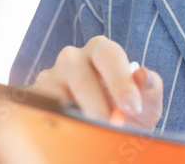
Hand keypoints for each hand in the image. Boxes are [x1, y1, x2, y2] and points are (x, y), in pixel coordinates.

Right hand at [31, 35, 163, 129]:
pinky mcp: (34, 97)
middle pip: (81, 76)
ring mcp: (50, 76)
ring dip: (77, 117)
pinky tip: (70, 133)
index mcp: (101, 50)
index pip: (109, 56)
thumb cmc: (125, 111)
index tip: (133, 107)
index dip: (121, 81)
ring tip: (92, 134)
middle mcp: (72, 57)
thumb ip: (151, 90)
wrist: (100, 127)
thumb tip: (144, 76)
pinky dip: (57, 123)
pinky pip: (42, 109)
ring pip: (58, 95)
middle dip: (98, 105)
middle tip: (112, 126)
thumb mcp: (145, 104)